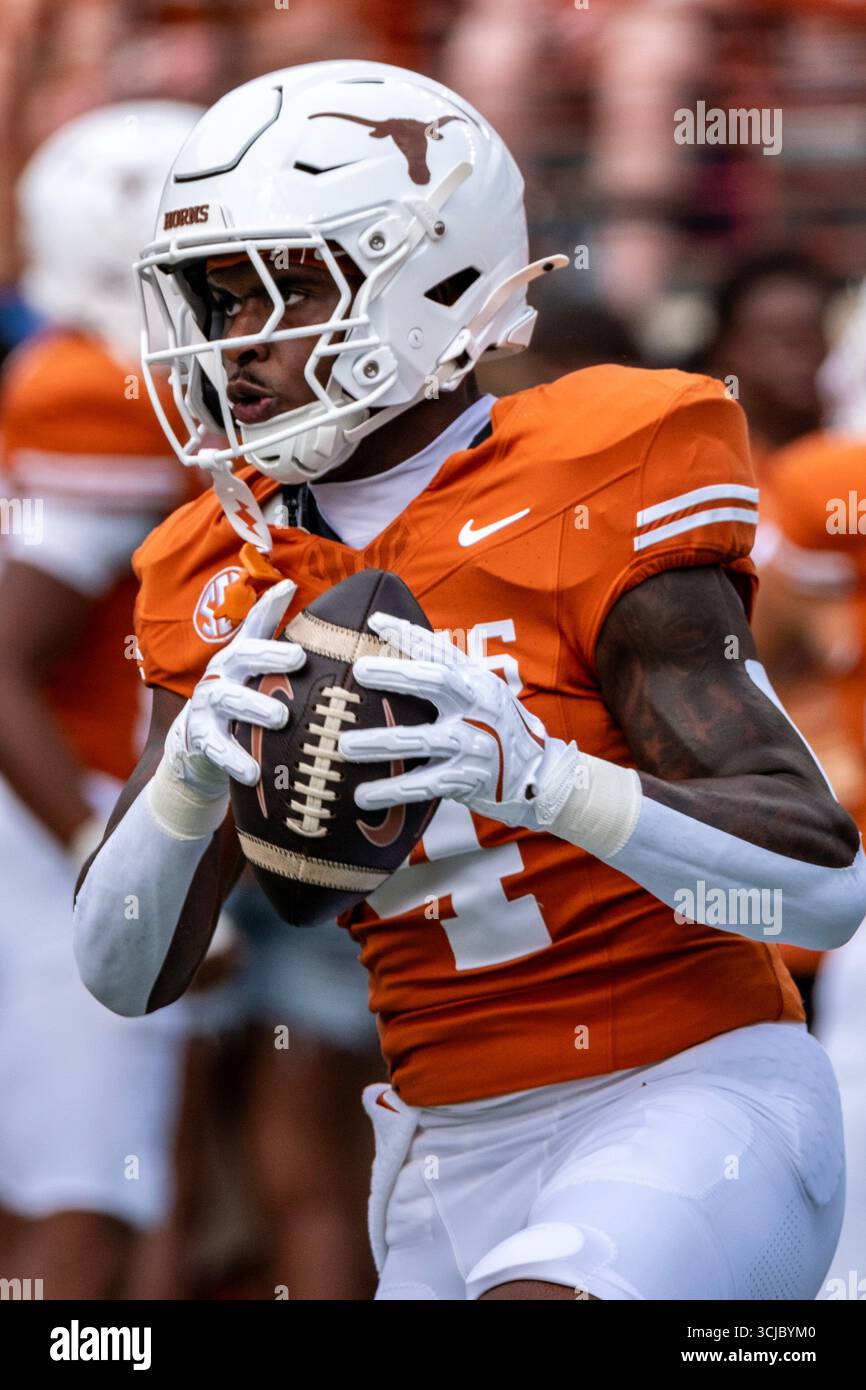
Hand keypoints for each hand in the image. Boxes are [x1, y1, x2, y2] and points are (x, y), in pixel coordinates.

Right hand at [165, 579, 305, 792]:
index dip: (270, 605)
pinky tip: (252, 772)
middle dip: (269, 655)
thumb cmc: (241, 706)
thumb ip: (282, 655)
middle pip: (243, 656)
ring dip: (254, 706)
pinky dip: (234, 759)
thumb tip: (326, 623)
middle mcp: (222, 673)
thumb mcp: (258, 678)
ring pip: (228, 699)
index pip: (254, 626)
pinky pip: (215, 747)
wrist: (197, 750)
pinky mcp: (200, 737)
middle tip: (298, 659)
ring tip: (279, 718)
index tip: (289, 586)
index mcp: (240, 657)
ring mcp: (208, 704)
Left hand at [338, 612, 578, 829]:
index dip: (408, 634)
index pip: (440, 651)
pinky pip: (421, 784)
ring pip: (418, 740)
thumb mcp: (487, 697)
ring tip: (344, 746)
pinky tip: (363, 795)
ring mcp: (472, 744)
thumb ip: (454, 681)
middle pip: (433, 682)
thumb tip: (404, 658)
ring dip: (377, 743)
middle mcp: (477, 707)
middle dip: (394, 674)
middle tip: (359, 670)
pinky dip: (390, 791)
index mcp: (477, 683)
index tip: (376, 621)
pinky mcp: (465, 778)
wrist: (540, 777)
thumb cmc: (502, 731)